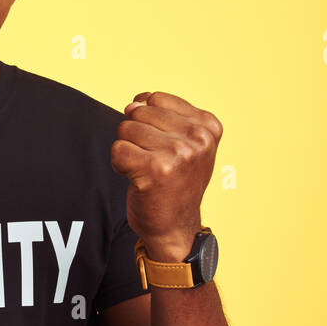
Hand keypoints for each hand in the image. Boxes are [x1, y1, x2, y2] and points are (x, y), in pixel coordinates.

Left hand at [110, 91, 221, 259]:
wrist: (175, 226)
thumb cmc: (174, 182)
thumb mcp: (182, 142)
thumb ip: (159, 113)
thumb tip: (133, 103)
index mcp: (208, 126)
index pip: (156, 99)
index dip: (147, 120)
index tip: (162, 145)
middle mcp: (198, 138)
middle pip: (139, 113)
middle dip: (135, 136)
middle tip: (152, 161)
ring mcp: (179, 154)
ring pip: (126, 129)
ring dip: (128, 151)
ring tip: (146, 170)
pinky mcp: (156, 170)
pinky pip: (118, 150)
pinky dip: (119, 164)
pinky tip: (137, 178)